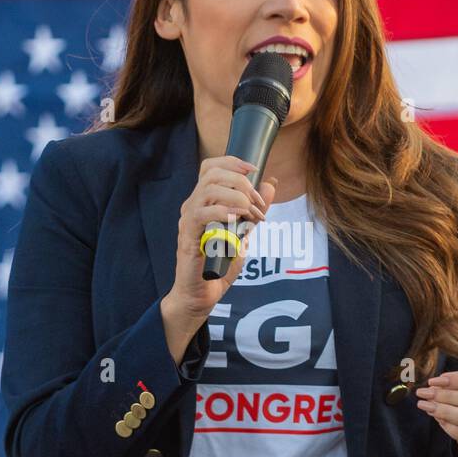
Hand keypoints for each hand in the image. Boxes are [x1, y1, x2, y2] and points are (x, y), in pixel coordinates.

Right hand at [164, 155, 276, 323]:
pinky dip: (222, 212)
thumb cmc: (219, 265)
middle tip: (258, 204)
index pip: (211, 167)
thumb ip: (254, 209)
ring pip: (209, 189)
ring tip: (251, 214)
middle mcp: (193, 206)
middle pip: (212, 173)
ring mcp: (188, 220)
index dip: (233, 162)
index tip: (255, 170)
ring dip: (237, 198)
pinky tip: (236, 221)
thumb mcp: (243, 232)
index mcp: (204, 201)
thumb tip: (270, 184)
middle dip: (242, 183)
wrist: (201, 294)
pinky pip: (201, 213)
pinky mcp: (187, 236)